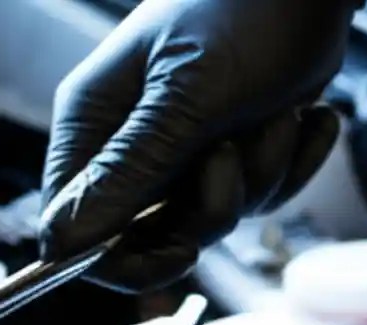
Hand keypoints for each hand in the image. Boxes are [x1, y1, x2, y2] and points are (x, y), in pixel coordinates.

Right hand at [41, 0, 362, 291]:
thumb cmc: (245, 9)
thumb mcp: (187, 97)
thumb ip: (128, 171)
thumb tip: (63, 242)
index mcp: (92, 122)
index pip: (72, 225)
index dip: (119, 257)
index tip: (179, 253)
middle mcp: (126, 141)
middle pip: (149, 232)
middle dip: (211, 204)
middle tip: (234, 153)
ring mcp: (179, 147)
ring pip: (211, 215)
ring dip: (262, 174)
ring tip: (277, 112)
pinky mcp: (228, 145)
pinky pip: (256, 195)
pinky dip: (290, 162)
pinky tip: (303, 115)